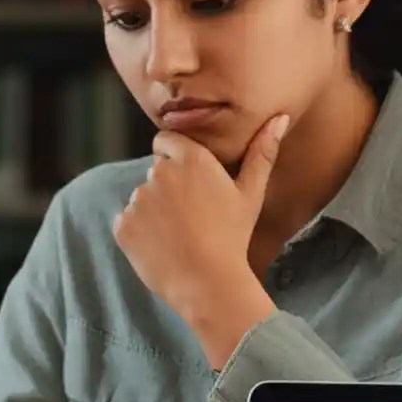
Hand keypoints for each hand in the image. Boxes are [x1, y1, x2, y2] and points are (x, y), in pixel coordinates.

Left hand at [113, 114, 289, 362]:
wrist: (208, 283)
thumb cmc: (233, 237)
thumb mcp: (251, 194)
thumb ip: (261, 153)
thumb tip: (279, 118)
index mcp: (190, 159)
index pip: (166, 140)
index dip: (176, 158)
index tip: (191, 182)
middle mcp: (159, 172)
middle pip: (156, 171)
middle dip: (168, 186)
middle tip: (191, 215)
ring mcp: (138, 199)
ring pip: (142, 197)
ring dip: (154, 210)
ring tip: (178, 234)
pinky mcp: (122, 225)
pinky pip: (127, 221)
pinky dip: (139, 232)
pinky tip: (161, 247)